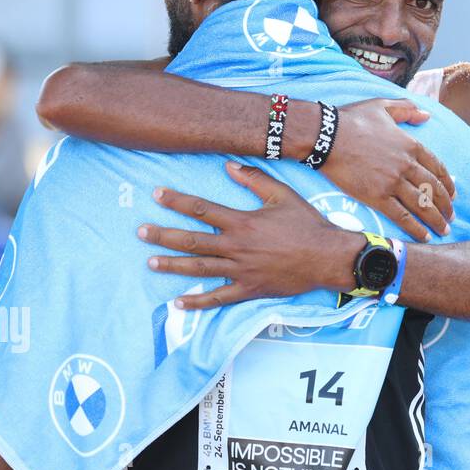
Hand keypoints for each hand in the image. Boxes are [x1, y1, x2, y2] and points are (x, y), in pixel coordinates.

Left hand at [138, 162, 357, 309]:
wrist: (328, 257)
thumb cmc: (308, 224)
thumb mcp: (283, 195)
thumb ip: (254, 180)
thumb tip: (228, 166)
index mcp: (243, 222)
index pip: (202, 209)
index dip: (177, 201)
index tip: (157, 195)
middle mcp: (237, 247)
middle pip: (192, 240)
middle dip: (163, 235)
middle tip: (141, 232)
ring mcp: (241, 270)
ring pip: (200, 268)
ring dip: (173, 265)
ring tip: (150, 261)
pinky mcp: (249, 289)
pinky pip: (219, 298)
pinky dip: (198, 302)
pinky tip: (179, 303)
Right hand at [323, 98, 453, 240]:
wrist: (327, 136)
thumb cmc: (352, 119)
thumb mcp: (383, 106)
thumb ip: (407, 109)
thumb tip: (427, 114)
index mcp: (411, 145)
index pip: (438, 167)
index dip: (448, 183)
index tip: (453, 194)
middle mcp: (407, 165)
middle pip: (434, 189)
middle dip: (446, 205)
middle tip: (452, 216)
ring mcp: (393, 182)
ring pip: (422, 205)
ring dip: (436, 220)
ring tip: (444, 229)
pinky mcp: (378, 197)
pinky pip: (402, 216)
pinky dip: (416, 228)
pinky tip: (425, 236)